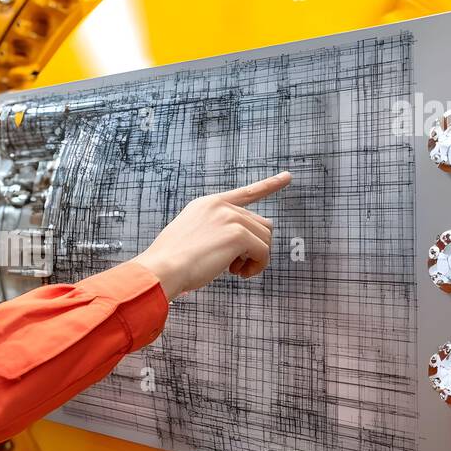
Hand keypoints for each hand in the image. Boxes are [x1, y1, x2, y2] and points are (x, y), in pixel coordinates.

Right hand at [132, 171, 291, 299]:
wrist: (162, 268)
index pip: (246, 193)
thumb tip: (245, 246)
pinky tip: (240, 274)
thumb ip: (217, 233)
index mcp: (207, 204)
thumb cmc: (172, 262)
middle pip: (261, 224)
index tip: (287, 176)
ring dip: (256, 259)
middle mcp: (221, 206)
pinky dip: (257, 267)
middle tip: (235, 267)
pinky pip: (264, 252)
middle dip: (253, 248)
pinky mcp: (238, 234)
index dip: (269, 185)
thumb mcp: (192, 238)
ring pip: (265, 238)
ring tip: (235, 271)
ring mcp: (230, 217)